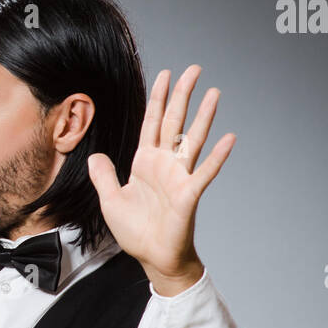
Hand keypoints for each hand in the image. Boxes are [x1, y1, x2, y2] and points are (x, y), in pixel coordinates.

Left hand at [86, 65, 234, 293]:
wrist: (152, 257)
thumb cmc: (136, 231)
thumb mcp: (110, 201)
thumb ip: (103, 176)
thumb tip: (97, 155)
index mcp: (144, 162)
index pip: (152, 122)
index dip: (157, 98)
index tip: (165, 75)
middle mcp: (164, 164)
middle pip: (174, 122)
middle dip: (182, 95)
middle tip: (194, 69)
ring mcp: (178, 177)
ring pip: (192, 139)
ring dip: (204, 116)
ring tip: (214, 92)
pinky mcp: (188, 194)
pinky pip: (205, 171)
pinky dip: (217, 155)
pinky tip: (230, 138)